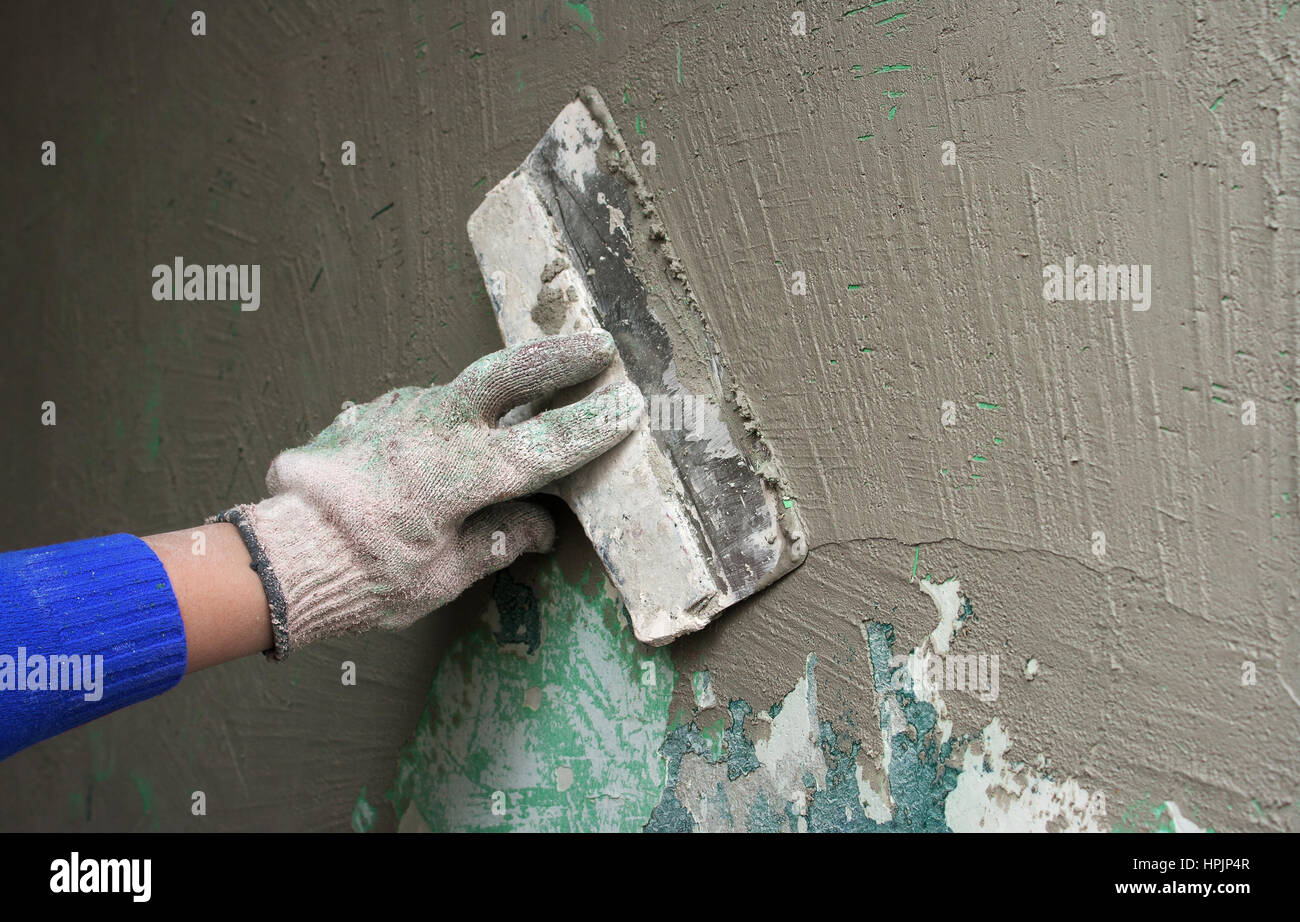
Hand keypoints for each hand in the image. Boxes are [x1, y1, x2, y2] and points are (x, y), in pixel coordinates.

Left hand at [214, 330, 642, 657]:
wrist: (280, 556)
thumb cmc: (365, 577)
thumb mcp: (442, 575)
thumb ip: (497, 542)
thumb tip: (540, 526)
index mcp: (458, 473)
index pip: (543, 444)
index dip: (590, 427)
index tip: (628, 407)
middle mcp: (432, 428)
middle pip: (507, 374)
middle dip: (558, 357)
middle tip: (598, 344)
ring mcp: (397, 412)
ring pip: (462, 388)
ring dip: (501, 386)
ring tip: (535, 387)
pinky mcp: (371, 413)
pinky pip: (425, 407)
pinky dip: (450, 415)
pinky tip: (451, 434)